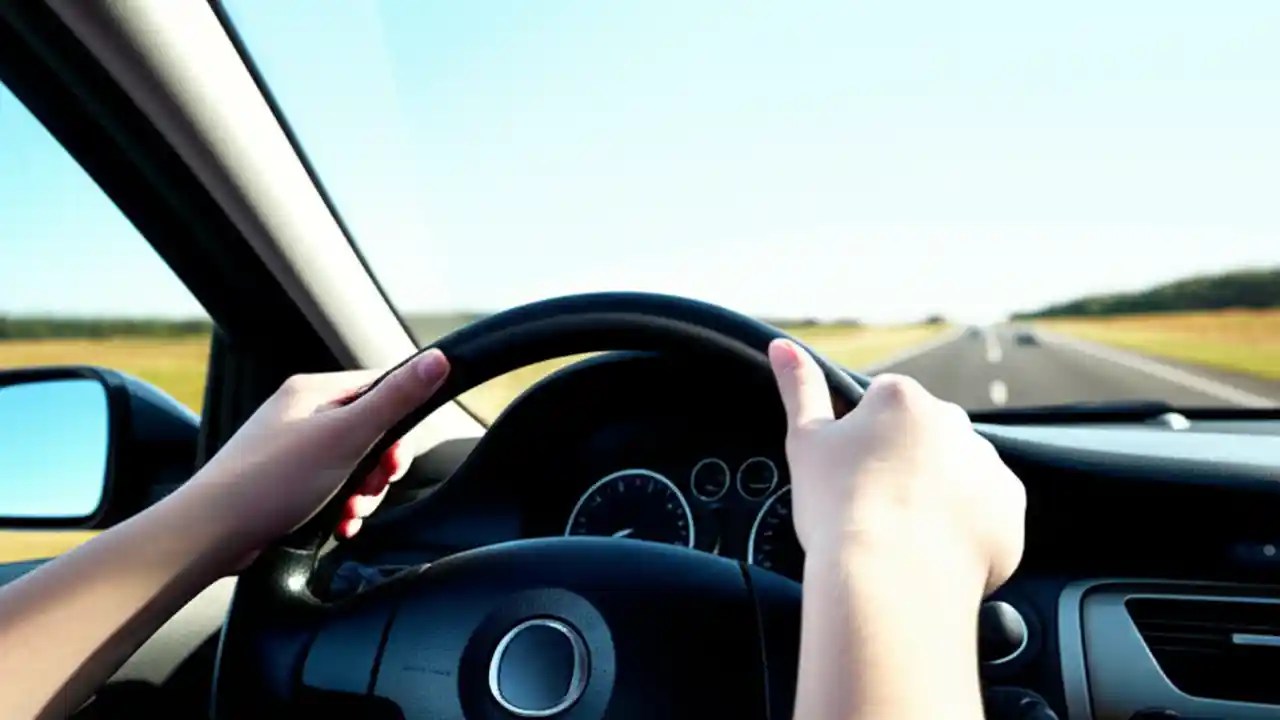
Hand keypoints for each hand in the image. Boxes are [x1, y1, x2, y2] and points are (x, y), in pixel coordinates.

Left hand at [191, 349, 449, 558]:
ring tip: (350, 511)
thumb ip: (397, 400)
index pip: (380, 389)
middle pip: (370, 431)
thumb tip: (440, 359)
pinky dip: (342, 507)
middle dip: (379, 468)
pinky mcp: (285, 483)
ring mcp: (291, 449)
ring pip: (354, 465)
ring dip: (363, 493)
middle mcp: (301, 414)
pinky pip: (332, 488)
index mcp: (313, 391)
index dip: (399, 425)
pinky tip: (339, 524)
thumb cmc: (273, 480)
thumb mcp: (346, 436)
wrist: (211, 533)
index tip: (395, 458)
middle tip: (370, 488)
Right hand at [768, 339, 1023, 598]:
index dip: (863, 441)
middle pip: (925, 437)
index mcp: (903, 399)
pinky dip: (966, 529)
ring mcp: (987, 467)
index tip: (852, 475)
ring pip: (958, 474)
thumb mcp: (806, 442)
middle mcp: (955, 423)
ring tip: (904, 535)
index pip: (882, 404)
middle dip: (906, 463)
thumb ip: (799, 387)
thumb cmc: (840, 510)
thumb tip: (782, 346)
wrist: (889, 581)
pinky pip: (987, 515)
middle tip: (875, 507)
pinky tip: (933, 550)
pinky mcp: (1010, 512)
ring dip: (938, 493)